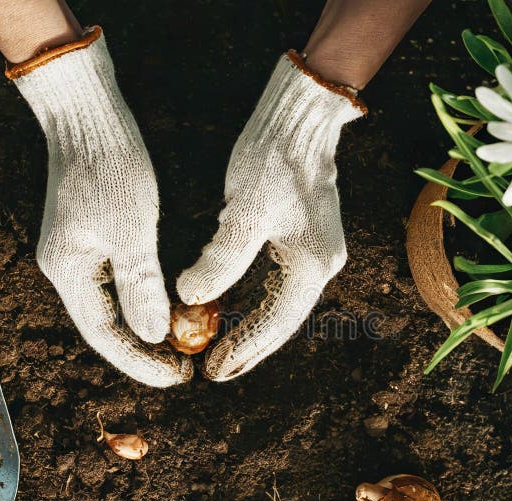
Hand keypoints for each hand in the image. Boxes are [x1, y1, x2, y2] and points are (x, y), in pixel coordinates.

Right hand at [10, 27, 191, 386]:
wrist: (87, 114)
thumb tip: (154, 336)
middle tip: (181, 370)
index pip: (104, 336)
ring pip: (110, 307)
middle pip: (104, 326)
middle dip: (142, 351)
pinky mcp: (90, 237)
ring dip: (142, 330)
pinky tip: (163, 311)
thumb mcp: (131, 229)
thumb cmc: (110, 166)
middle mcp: (65, 268)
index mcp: (67, 271)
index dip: (140, 362)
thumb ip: (141, 286)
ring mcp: (76, 253)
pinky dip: (140, 301)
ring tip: (177, 350)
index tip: (176, 378)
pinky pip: (115, 284)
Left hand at [177, 52, 363, 380]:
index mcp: (313, 264)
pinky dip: (254, 303)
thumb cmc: (272, 159)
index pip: (276, 323)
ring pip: (280, 305)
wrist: (299, 118)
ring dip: (251, 328)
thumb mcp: (243, 212)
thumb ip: (219, 260)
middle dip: (248, 348)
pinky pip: (277, 284)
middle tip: (215, 372)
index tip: (213, 371)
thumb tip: (190, 297)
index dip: (244, 349)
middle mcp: (321, 265)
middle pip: (282, 322)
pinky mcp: (304, 239)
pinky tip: (232, 312)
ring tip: (221, 352)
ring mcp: (316, 253)